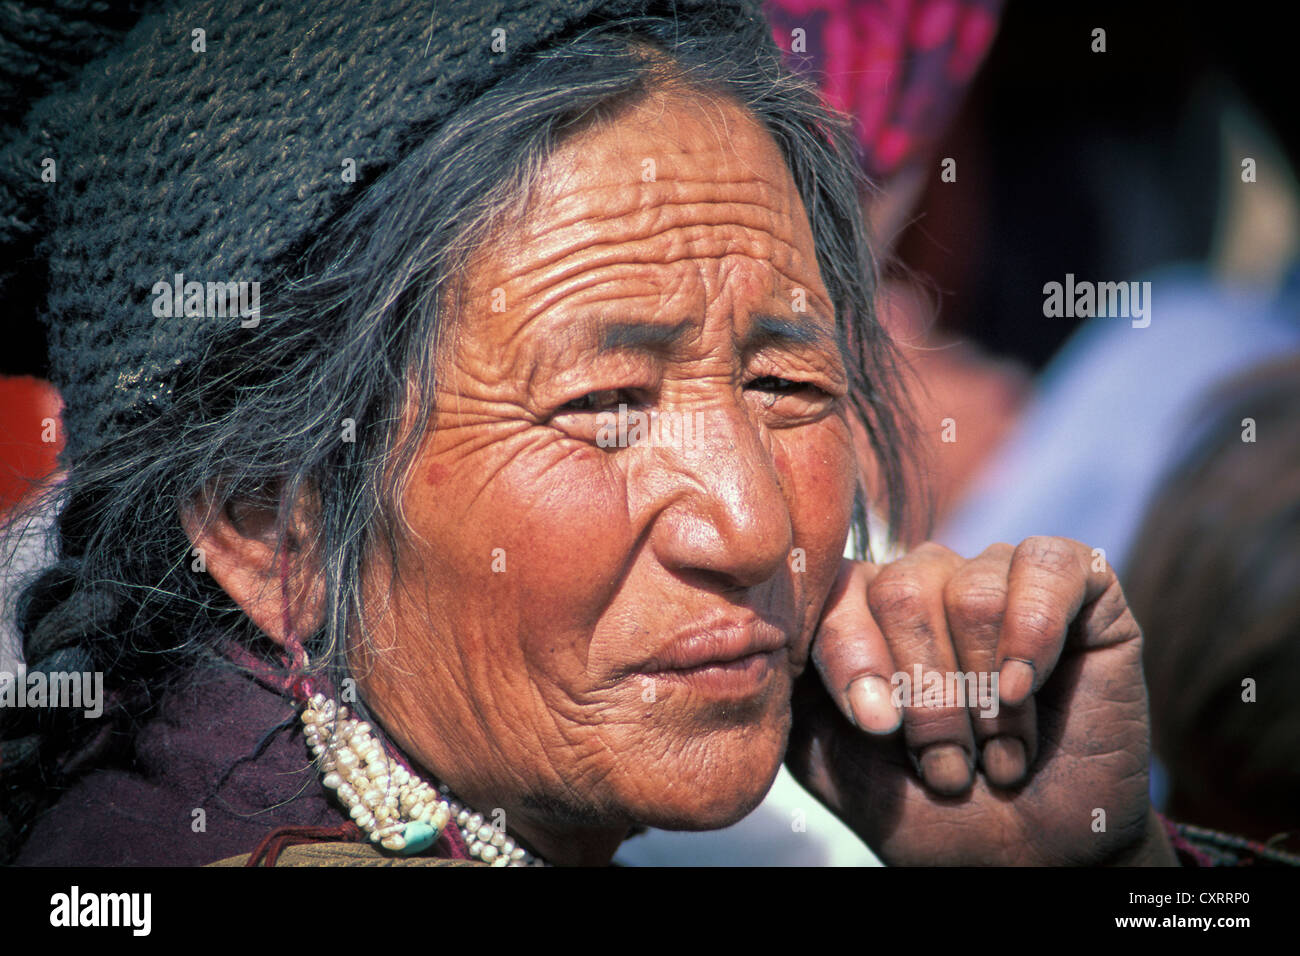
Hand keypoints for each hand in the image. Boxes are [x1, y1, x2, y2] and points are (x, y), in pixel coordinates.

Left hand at [786, 538, 1175, 864]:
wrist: (1028, 858)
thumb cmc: (924, 806)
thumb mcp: (827, 752)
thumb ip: (790, 684)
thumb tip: (759, 626)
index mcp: (863, 608)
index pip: (835, 589)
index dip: (852, 657)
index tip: (875, 725)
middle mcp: (927, 579)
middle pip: (902, 590)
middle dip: (925, 696)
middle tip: (946, 765)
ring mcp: (1000, 574)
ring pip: (970, 590)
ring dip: (985, 693)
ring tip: (995, 752)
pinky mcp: (1076, 583)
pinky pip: (1048, 564)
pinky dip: (1034, 632)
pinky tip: (1029, 686)